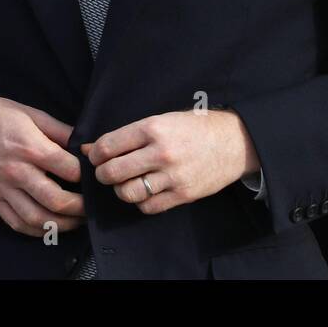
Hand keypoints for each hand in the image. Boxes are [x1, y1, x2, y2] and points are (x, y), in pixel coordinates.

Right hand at [0, 91, 84, 236]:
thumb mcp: (30, 113)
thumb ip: (58, 130)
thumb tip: (82, 144)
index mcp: (30, 147)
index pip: (68, 169)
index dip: (86, 174)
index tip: (94, 175)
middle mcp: (17, 171)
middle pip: (56, 200)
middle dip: (80, 207)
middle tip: (91, 205)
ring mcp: (4, 188)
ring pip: (37, 218)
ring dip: (62, 225)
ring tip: (77, 221)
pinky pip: (16, 222)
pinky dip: (36, 230)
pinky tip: (49, 227)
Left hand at [81, 109, 257, 213]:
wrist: (234, 142)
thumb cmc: (195, 128)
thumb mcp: (163, 120)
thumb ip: (130, 135)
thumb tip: (93, 148)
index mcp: (153, 128)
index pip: (109, 146)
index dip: (96, 154)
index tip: (96, 156)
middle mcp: (161, 152)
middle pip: (114, 172)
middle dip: (103, 174)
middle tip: (106, 173)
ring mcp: (172, 176)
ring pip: (128, 193)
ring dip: (120, 190)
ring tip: (124, 183)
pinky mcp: (182, 194)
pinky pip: (148, 206)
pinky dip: (140, 202)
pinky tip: (144, 192)